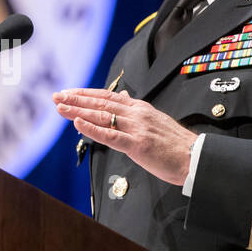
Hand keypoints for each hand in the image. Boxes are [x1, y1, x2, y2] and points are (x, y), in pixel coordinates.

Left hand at [53, 87, 197, 185]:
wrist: (195, 158)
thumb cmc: (175, 144)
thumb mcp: (154, 120)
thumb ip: (135, 109)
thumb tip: (121, 96)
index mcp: (140, 108)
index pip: (107, 96)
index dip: (86, 93)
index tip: (69, 92)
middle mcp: (136, 114)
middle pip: (100, 103)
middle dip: (76, 99)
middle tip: (56, 96)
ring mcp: (137, 128)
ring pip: (102, 116)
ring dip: (78, 111)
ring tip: (60, 107)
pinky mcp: (138, 144)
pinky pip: (111, 136)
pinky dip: (93, 129)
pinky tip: (78, 124)